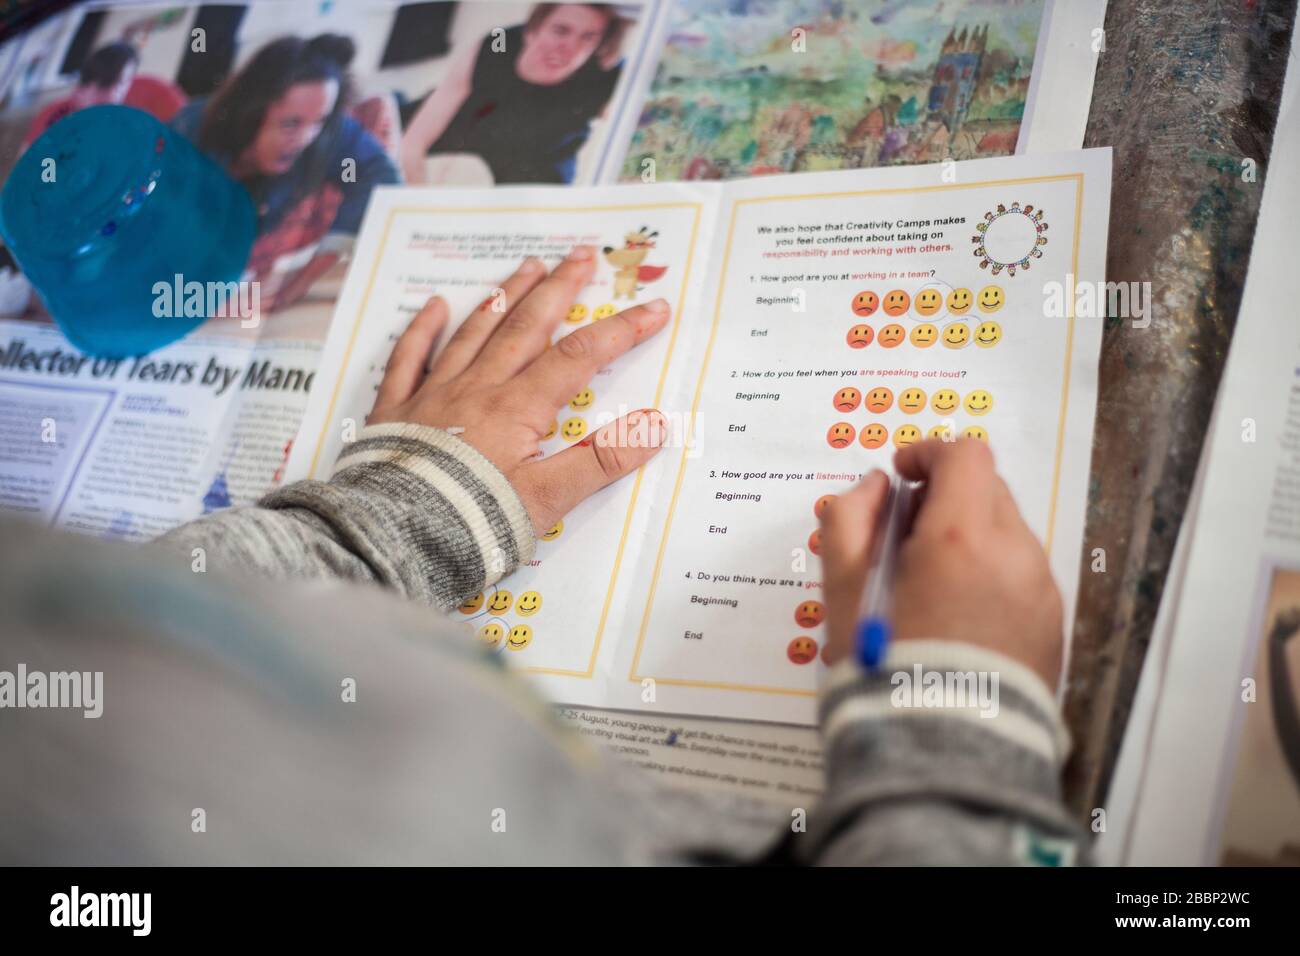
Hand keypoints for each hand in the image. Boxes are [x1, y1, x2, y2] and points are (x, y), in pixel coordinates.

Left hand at [367, 246, 670, 535]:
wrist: (395, 539)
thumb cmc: (475, 522)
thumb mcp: (549, 499)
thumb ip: (600, 462)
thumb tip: (655, 425)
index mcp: (519, 408)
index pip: (580, 357)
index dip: (621, 330)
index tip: (655, 309)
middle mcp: (478, 388)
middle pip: (526, 326)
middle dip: (559, 288)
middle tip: (583, 254)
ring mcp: (434, 394)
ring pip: (475, 331)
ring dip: (505, 295)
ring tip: (529, 265)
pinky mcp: (396, 411)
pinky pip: (409, 358)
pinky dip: (423, 329)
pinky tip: (434, 306)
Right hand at [819, 439, 1063, 686]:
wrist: (942, 751)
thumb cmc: (885, 667)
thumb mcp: (843, 591)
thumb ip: (849, 520)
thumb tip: (875, 485)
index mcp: (962, 535)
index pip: (963, 455)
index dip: (927, 453)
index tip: (901, 473)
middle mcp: (1014, 551)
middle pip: (987, 490)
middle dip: (946, 496)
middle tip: (904, 535)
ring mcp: (1041, 589)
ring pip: (1007, 533)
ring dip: (970, 537)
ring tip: (929, 584)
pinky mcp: (1053, 625)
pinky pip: (1022, 575)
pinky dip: (991, 574)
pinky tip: (959, 616)